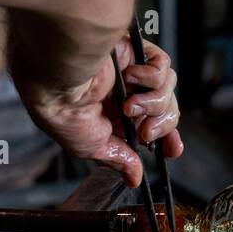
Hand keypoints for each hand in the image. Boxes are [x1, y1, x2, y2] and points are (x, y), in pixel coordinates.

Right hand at [15, 34, 184, 187]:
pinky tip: (129, 77)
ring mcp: (132, 72)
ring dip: (152, 102)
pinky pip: (163, 66)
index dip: (168, 138)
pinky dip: (151, 76)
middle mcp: (126, 95)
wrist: (58, 82)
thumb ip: (119, 160)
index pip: (154, 128)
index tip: (173, 149)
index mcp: (117, 118)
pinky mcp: (135, 52)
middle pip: (166, 111)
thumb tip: (134, 179)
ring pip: (166, 90)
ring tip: (128, 105)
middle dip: (161, 125)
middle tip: (144, 131)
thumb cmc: (64, 115)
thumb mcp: (93, 147)